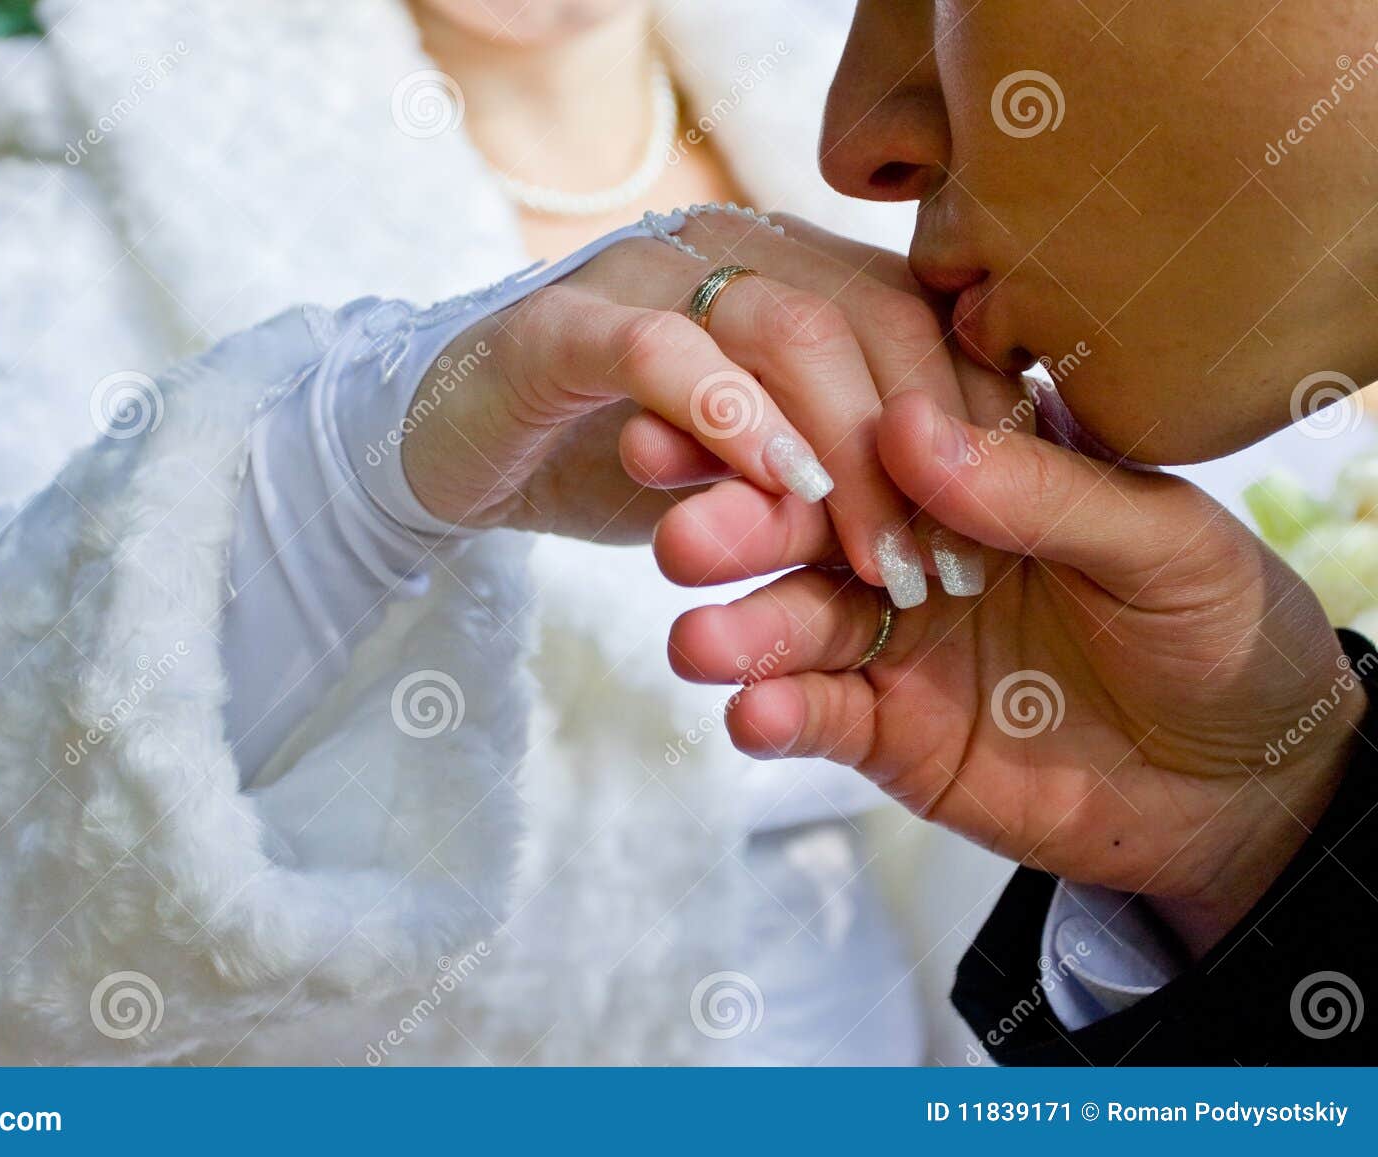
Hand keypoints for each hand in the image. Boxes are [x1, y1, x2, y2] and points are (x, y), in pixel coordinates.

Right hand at [401, 211, 985, 610]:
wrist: (454, 448)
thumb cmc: (617, 457)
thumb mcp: (749, 468)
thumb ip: (839, 460)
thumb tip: (972, 499)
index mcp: (792, 268)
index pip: (922, 319)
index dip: (974, 423)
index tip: (999, 535)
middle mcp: (731, 250)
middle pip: (873, 320)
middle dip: (925, 454)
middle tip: (945, 573)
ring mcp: (642, 277)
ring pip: (786, 329)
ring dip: (848, 453)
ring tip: (879, 561)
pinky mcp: (557, 328)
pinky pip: (661, 352)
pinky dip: (732, 419)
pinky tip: (777, 493)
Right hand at [660, 372, 1360, 958]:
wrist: (1246, 791)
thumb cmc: (1225, 636)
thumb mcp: (1162, 544)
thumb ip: (1040, 487)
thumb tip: (910, 424)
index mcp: (981, 474)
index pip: (878, 432)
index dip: (804, 424)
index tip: (732, 420)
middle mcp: (918, 543)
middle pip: (808, 523)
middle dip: (742, 527)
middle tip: (688, 539)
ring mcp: (896, 639)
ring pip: (794, 621)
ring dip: (740, 629)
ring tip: (700, 644)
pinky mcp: (887, 731)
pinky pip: (817, 716)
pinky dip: (778, 714)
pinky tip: (754, 714)